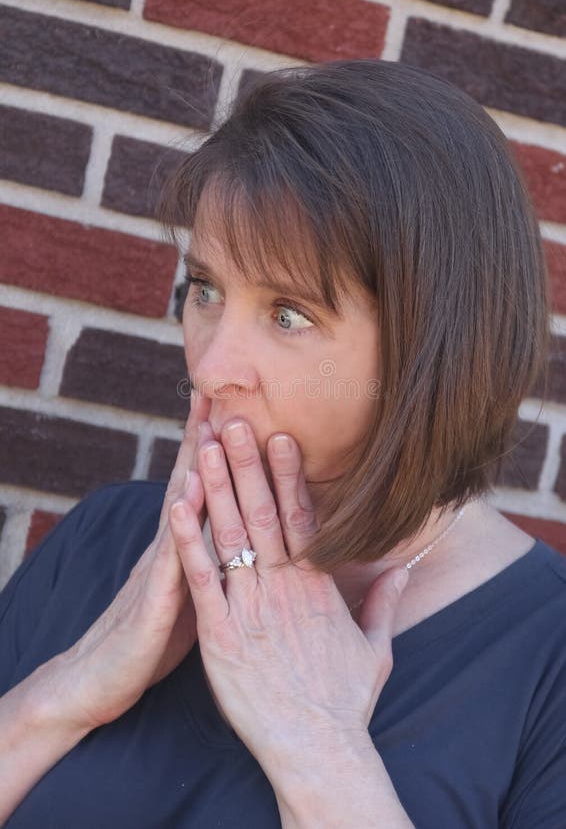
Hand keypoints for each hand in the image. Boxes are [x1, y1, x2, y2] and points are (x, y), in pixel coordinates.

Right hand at [53, 390, 213, 731]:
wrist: (96, 682)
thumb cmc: (151, 636)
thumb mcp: (191, 590)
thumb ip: (211, 559)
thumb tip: (242, 535)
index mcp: (184, 545)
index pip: (203, 486)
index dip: (217, 446)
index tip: (237, 402)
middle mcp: (170, 548)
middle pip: (190, 483)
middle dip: (204, 437)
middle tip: (218, 391)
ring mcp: (159, 572)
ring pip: (181, 513)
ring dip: (195, 470)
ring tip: (209, 429)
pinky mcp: (153, 605)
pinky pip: (171, 563)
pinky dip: (180, 531)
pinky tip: (183, 501)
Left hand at [169, 419, 408, 777]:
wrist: (317, 748)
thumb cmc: (345, 701)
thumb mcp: (376, 647)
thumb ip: (385, 601)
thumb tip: (405, 568)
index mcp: (317, 585)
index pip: (303, 515)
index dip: (289, 473)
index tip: (281, 435)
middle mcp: (284, 587)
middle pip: (264, 512)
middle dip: (248, 463)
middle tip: (236, 419)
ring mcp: (249, 607)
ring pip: (230, 535)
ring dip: (216, 487)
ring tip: (206, 445)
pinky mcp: (219, 634)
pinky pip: (200, 579)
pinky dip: (185, 540)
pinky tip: (174, 505)